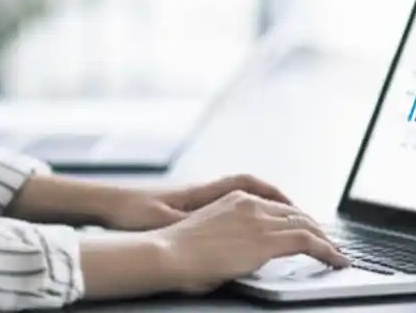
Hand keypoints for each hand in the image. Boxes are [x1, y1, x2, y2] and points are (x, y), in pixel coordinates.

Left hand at [104, 174, 294, 230]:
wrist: (109, 203)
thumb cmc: (133, 210)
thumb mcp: (164, 218)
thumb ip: (189, 222)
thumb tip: (211, 229)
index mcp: (201, 191)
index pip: (248, 184)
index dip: (275, 196)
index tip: (296, 210)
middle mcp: (204, 191)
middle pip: (253, 190)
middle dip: (282, 203)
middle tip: (306, 220)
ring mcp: (199, 198)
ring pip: (243, 198)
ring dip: (268, 207)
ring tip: (288, 225)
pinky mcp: (190, 207)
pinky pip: (230, 205)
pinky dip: (249, 213)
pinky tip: (253, 230)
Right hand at [151, 189, 351, 294]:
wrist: (167, 253)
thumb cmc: (178, 250)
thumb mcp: (209, 232)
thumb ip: (229, 236)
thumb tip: (239, 255)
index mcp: (236, 199)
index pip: (278, 207)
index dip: (296, 219)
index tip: (306, 230)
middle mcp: (251, 204)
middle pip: (296, 214)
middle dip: (314, 229)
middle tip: (327, 243)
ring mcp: (260, 220)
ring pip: (306, 226)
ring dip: (325, 240)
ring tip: (336, 253)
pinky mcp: (267, 240)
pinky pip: (308, 242)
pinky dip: (327, 250)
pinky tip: (335, 259)